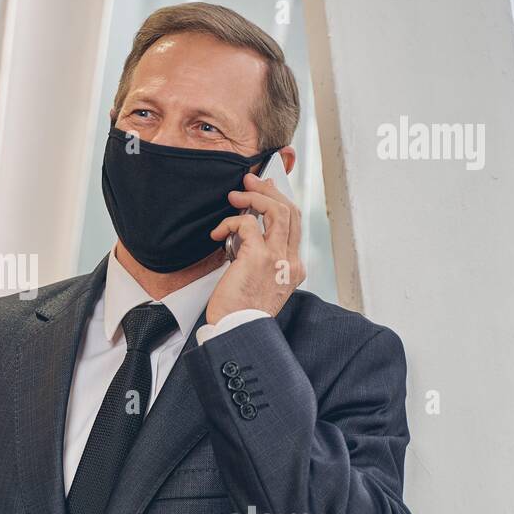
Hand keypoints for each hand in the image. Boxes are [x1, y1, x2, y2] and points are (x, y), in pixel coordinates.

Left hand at [206, 171, 305, 324]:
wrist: (237, 332)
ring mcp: (277, 258)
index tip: (265, 191)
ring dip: (254, 196)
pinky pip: (247, 223)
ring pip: (277, 210)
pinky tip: (218, 233)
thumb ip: (260, 258)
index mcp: (294, 269)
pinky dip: (230, 222)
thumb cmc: (241, 313)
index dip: (280, 202)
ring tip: (235, 196)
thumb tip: (250, 229)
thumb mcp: (259, 283)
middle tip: (249, 181)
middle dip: (269, 190)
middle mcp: (291, 261)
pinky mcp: (257, 257)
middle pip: (291, 211)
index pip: (295, 225)